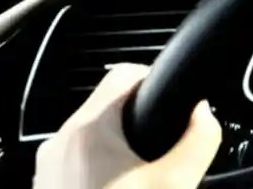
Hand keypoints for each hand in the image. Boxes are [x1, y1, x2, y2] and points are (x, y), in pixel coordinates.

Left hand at [34, 63, 221, 188]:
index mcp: (88, 130)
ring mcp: (47, 171)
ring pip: (93, 140)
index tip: (176, 106)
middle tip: (165, 152)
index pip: (126, 75)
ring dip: (121, 150)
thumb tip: (205, 116)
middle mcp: (58, 144)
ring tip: (146, 179)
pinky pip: (78, 167)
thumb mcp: (175, 184)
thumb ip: (198, 141)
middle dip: (141, 123)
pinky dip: (102, 173)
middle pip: (109, 108)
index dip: (157, 83)